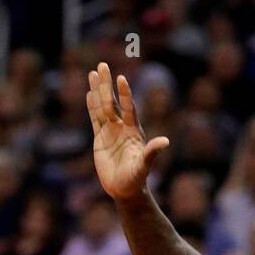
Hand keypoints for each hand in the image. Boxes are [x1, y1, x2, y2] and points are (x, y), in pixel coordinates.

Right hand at [87, 62, 168, 201]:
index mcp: (133, 131)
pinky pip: (94, 119)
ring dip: (97, 90)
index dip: (123, 94)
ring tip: (93, 73)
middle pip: (111, 102)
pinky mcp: (100, 138)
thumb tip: (165, 141)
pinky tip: (89, 93)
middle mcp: (121, 127)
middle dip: (106, 84)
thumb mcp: (144, 166)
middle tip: (102, 65)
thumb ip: (152, 153)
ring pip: (102, 107)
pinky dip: (91, 106)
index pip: (127, 108)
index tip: (120, 78)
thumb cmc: (136, 179)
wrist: (125, 189)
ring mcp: (110, 131)